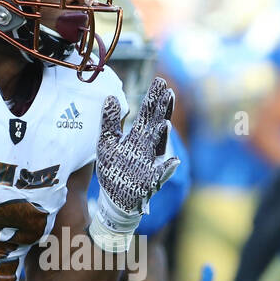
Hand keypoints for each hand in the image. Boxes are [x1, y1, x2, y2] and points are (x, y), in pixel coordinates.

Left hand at [90, 77, 179, 251]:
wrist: (116, 199)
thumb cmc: (114, 169)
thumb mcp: (107, 143)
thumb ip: (109, 121)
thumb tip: (109, 96)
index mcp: (139, 137)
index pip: (148, 114)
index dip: (154, 99)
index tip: (160, 81)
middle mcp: (148, 148)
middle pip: (157, 125)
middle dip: (162, 110)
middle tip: (168, 92)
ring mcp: (151, 165)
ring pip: (160, 148)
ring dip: (163, 137)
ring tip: (164, 124)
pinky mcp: (150, 182)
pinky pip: (160, 176)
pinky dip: (167, 169)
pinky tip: (172, 161)